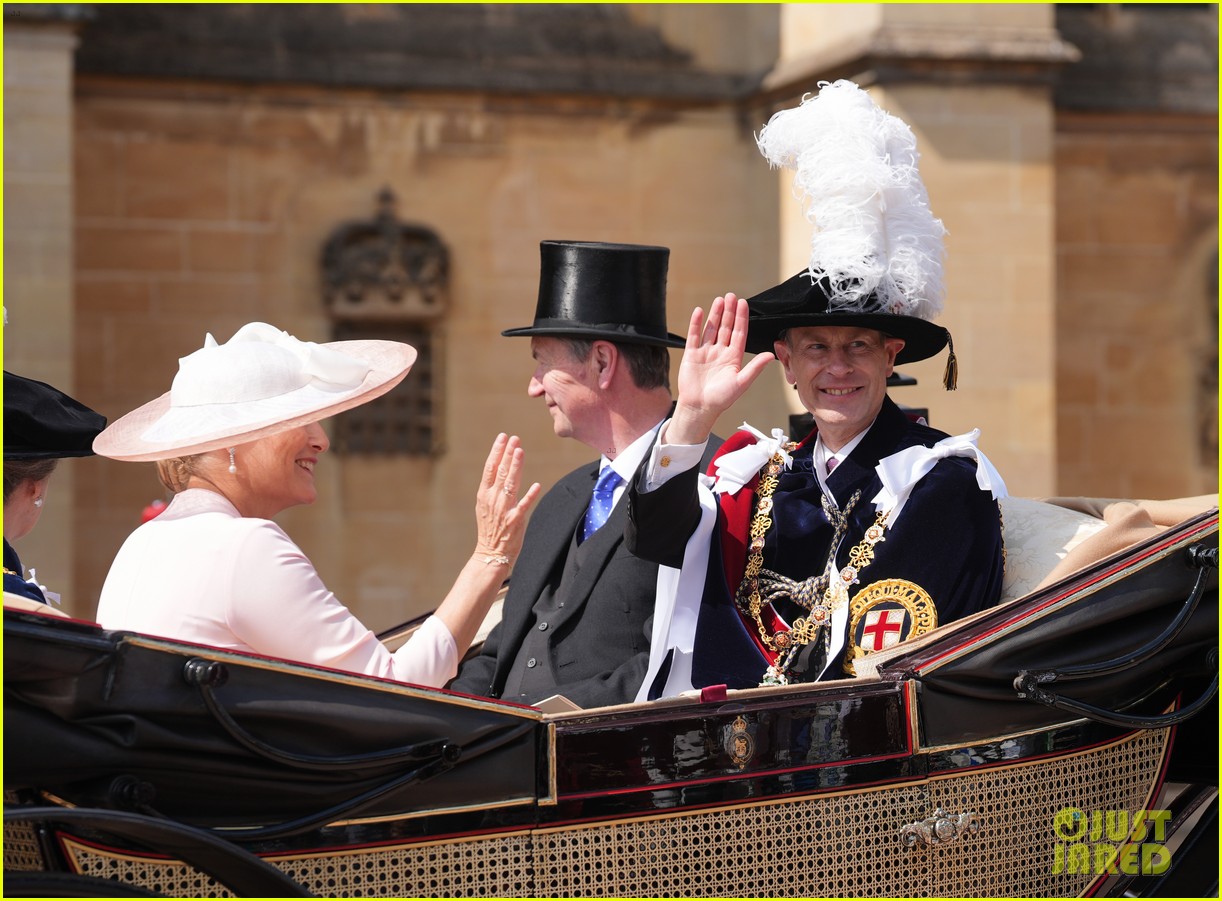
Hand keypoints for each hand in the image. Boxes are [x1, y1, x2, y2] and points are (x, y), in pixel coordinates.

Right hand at [473, 433, 540, 564]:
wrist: (490, 553)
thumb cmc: (490, 528)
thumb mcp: (484, 505)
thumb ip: (492, 488)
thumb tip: (500, 468)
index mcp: (484, 494)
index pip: (490, 468)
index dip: (496, 451)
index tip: (502, 437)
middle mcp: (492, 499)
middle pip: (501, 472)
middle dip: (508, 453)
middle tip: (515, 438)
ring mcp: (503, 509)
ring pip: (510, 483)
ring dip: (516, 466)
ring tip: (520, 451)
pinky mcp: (514, 520)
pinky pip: (524, 505)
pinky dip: (530, 495)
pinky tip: (537, 485)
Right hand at [668, 294, 775, 444]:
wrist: (699, 408)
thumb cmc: (721, 399)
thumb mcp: (741, 382)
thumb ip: (754, 367)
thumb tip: (771, 355)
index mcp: (733, 358)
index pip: (739, 333)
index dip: (741, 318)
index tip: (744, 304)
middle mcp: (720, 352)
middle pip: (726, 328)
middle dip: (729, 312)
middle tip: (731, 296)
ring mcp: (706, 352)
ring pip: (711, 329)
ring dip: (715, 314)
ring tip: (719, 300)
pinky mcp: (691, 355)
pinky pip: (694, 336)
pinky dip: (696, 323)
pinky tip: (699, 311)